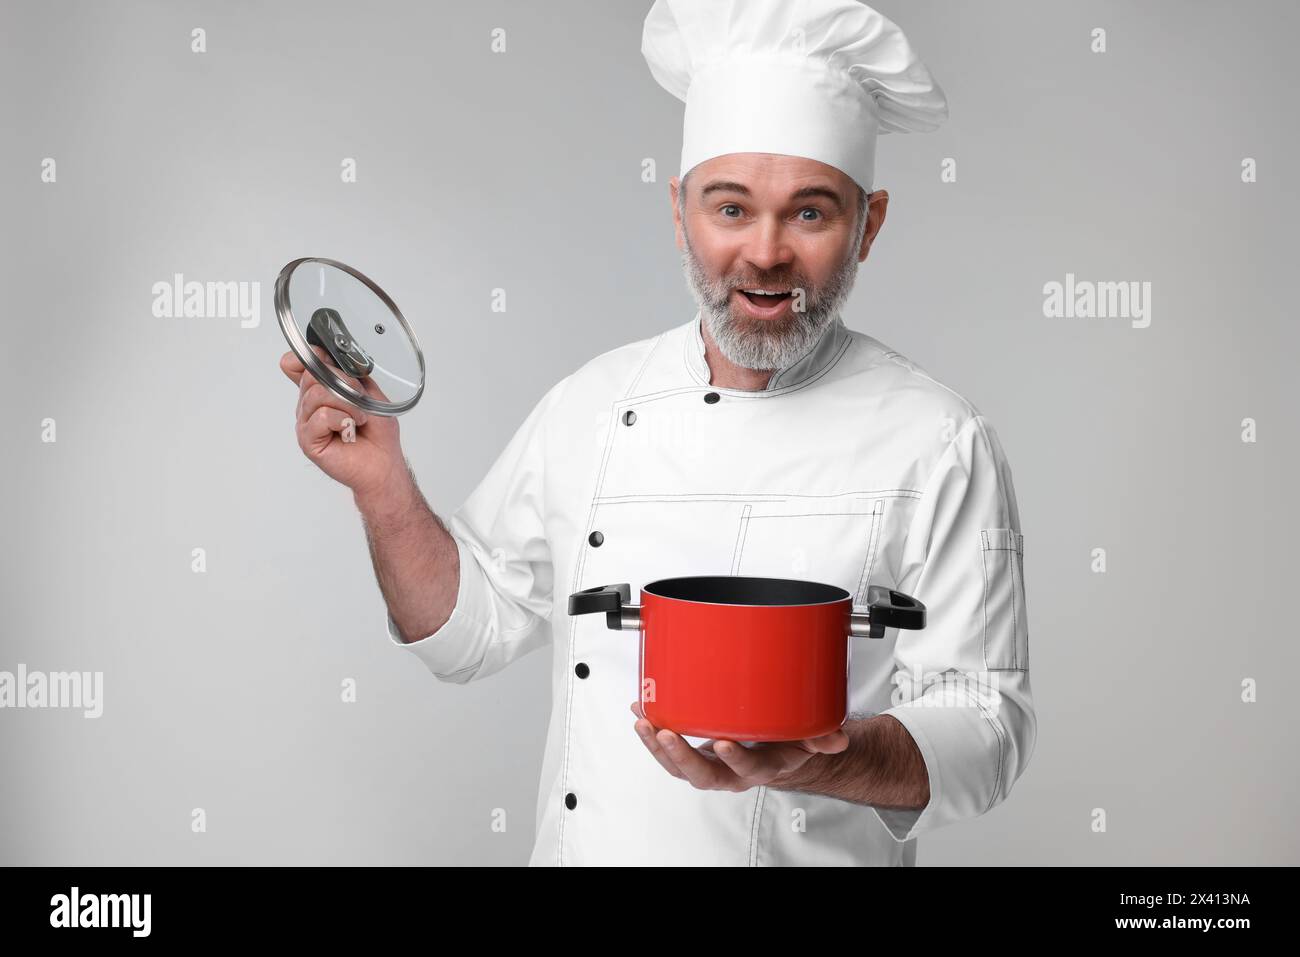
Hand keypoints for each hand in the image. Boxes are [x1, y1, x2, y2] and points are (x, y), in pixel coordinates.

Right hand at [280, 345, 405, 498]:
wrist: (384, 462)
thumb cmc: (377, 432)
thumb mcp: (369, 393)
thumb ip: (349, 374)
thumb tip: (329, 360)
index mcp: (320, 392)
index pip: (297, 365)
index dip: (308, 358)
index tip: (325, 360)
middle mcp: (309, 406)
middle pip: (311, 376)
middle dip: (342, 383)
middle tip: (360, 401)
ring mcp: (306, 423)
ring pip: (316, 395)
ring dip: (346, 405)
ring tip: (358, 419)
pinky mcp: (308, 440)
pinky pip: (320, 417)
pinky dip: (341, 420)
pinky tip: (349, 430)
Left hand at [630, 701, 848, 791]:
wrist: (777, 753)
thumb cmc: (788, 743)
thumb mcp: (809, 739)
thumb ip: (821, 738)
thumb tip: (836, 739)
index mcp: (760, 768)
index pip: (747, 770)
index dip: (735, 760)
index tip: (723, 744)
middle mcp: (730, 772)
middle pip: (701, 774)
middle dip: (680, 756)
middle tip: (666, 733)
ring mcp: (709, 764)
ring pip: (678, 766)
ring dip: (657, 745)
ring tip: (643, 722)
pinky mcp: (693, 751)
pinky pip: (668, 750)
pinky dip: (652, 732)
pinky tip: (640, 710)